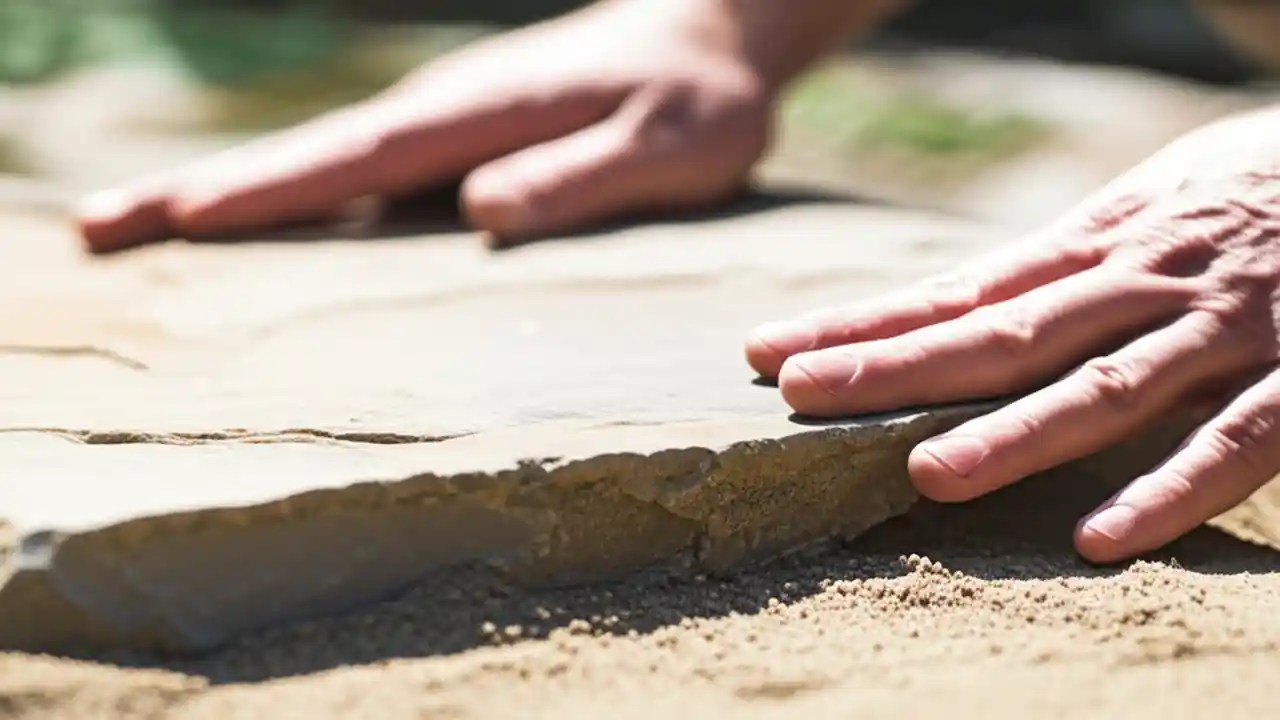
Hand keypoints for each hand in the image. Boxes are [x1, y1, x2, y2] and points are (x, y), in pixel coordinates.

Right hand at [75, 0, 775, 251]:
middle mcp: (444, 113)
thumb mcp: (671, 146)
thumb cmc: (700, 98)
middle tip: (99, 232)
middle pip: (307, 159)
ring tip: (139, 229)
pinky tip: (260, 220)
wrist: (710, 32)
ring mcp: (443, 119)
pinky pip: (358, 169)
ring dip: (229, 193)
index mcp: (480, 115)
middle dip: (201, 194)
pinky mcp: (457, 134)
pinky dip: (294, 191)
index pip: (356, 161)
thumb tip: (477, 210)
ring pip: (320, 161)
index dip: (270, 192)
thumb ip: (582, 176)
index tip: (179, 222)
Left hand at [746, 107, 1279, 562]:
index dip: (863, 325)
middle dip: (898, 367)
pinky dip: (1170, 488)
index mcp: (1095, 244)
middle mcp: (1139, 283)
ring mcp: (1218, 330)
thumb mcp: (1144, 199)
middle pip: (1001, 332)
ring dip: (1017, 434)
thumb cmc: (1249, 188)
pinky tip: (1099, 537)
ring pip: (1105, 385)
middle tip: (802, 395)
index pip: (956, 291)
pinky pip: (1236, 441)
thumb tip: (964, 301)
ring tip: (930, 474)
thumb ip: (1062, 259)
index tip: (771, 352)